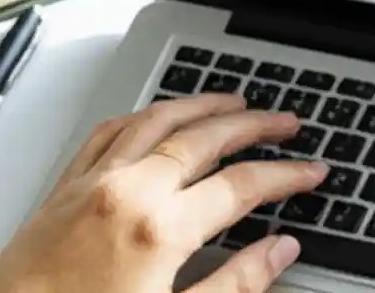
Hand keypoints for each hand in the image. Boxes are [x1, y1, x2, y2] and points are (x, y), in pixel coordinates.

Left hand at [0, 94, 327, 292]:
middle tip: (287, 122)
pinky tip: (157, 115)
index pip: (242, 186)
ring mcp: (90, 185)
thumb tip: (279, 251)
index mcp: (159, 230)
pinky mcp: (62, 190)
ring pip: (157, 121)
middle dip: (254, 125)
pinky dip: (144, 116)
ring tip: (234, 100)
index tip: (311, 170)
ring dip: (202, 105)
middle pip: (205, 139)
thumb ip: (235, 284)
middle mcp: (126, 193)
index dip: (286, 175)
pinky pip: (110, 132)